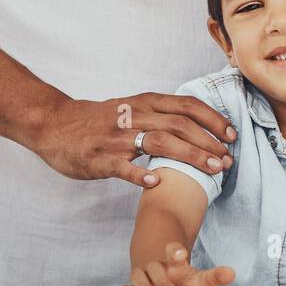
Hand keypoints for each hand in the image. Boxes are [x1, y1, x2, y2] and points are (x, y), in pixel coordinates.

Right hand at [34, 92, 235, 188]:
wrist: (54, 124)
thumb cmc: (100, 119)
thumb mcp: (133, 107)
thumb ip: (162, 114)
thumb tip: (199, 127)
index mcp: (145, 102)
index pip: (187, 106)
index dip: (212, 120)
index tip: (231, 135)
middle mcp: (135, 116)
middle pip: (180, 125)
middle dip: (208, 142)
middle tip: (228, 160)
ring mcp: (116, 137)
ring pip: (159, 143)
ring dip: (190, 156)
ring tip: (211, 170)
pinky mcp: (99, 158)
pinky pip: (122, 167)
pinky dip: (140, 174)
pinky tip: (158, 183)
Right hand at [117, 241, 234, 285]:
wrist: (164, 278)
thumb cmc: (184, 280)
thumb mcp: (201, 279)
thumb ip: (215, 277)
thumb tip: (231, 274)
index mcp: (174, 262)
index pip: (174, 252)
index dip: (176, 251)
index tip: (180, 253)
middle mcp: (158, 267)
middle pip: (157, 268)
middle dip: (163, 280)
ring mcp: (144, 276)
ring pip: (140, 277)